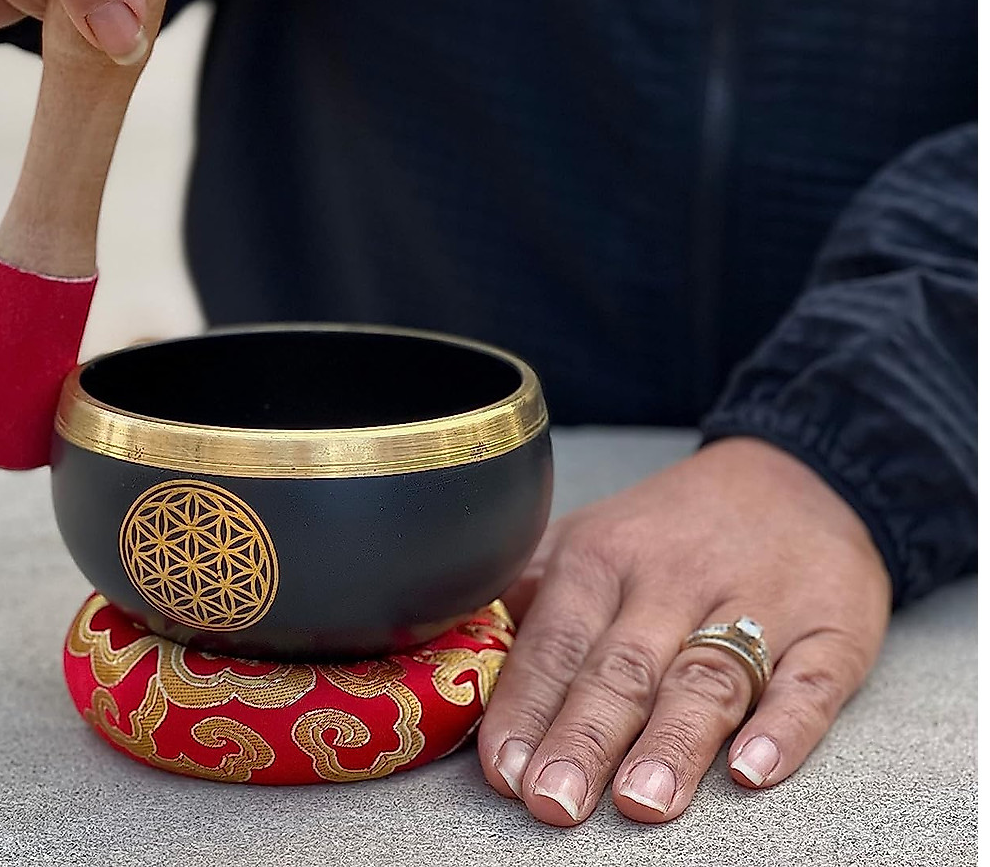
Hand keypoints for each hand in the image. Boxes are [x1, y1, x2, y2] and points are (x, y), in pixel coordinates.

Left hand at [478, 436, 891, 825]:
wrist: (795, 476)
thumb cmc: (670, 527)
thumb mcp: (590, 535)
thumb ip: (527, 590)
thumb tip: (448, 647)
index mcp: (603, 558)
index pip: (554, 640)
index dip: (527, 706)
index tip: (503, 770)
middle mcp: (672, 579)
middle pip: (621, 666)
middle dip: (583, 735)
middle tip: (554, 801)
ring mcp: (755, 604)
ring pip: (706, 677)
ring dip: (673, 741)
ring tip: (641, 801)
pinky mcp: (829, 628)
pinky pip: (809, 682)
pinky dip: (784, 727)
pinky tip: (755, 769)